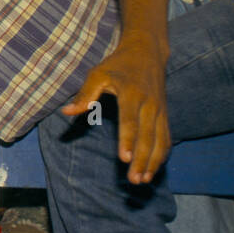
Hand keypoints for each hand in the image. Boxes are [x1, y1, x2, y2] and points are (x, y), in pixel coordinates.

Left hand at [61, 33, 169, 183]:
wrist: (148, 52)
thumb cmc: (118, 64)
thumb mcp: (98, 73)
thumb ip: (85, 94)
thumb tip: (67, 112)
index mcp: (133, 94)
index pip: (130, 121)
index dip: (128, 140)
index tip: (123, 158)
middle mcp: (150, 104)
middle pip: (147, 136)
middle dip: (141, 159)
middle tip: (134, 180)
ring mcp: (160, 111)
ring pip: (160, 140)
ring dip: (153, 162)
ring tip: (143, 180)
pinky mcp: (165, 115)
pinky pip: (166, 138)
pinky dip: (162, 155)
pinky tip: (153, 170)